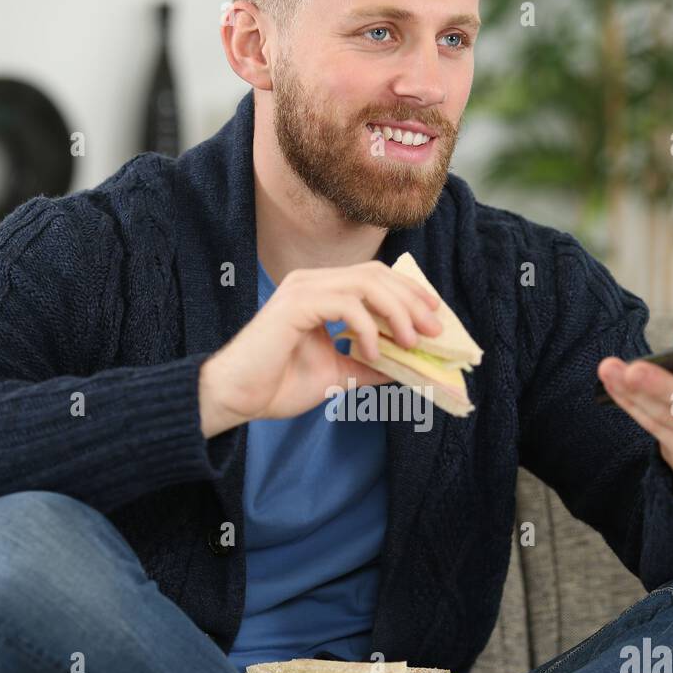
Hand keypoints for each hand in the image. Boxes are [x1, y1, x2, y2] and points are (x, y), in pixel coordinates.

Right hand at [199, 260, 442, 434]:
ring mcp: (303, 289)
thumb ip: (370, 365)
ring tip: (409, 343)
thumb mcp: (338, 374)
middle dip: (412, 301)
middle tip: (434, 330)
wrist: (237, 398)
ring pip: (366, 283)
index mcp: (322, 292)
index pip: (375, 277)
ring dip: (397, 313)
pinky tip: (373, 353)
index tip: (435, 318)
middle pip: (377, 274)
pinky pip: (345, 304)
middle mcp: (313, 282)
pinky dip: (368, 328)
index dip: (409, 294)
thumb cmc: (277, 385)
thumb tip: (409, 368)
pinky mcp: (295, 304)